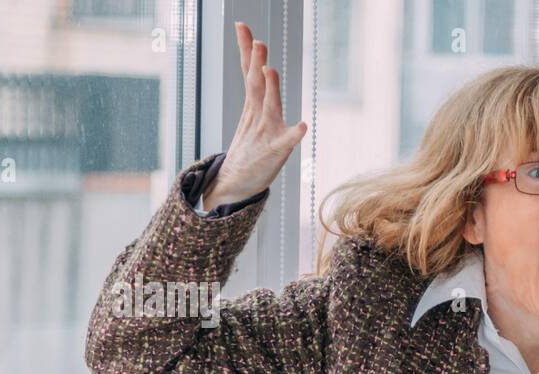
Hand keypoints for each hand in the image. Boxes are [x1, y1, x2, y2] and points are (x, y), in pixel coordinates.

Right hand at [201, 22, 308, 208]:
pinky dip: (294, 134)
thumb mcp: (251, 116)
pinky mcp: (274, 152)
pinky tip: (302, 127)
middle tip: (258, 43)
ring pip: (269, 108)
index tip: (241, 26)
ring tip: (272, 72)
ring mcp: (265, 133)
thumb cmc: (249, 149)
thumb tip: (265, 66)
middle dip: (256, 63)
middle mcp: (258, 116)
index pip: (248, 72)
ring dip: (271, 90)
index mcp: (253, 106)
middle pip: (256, 85)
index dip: (246, 50)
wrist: (236, 183)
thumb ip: (258, 92)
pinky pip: (286, 142)